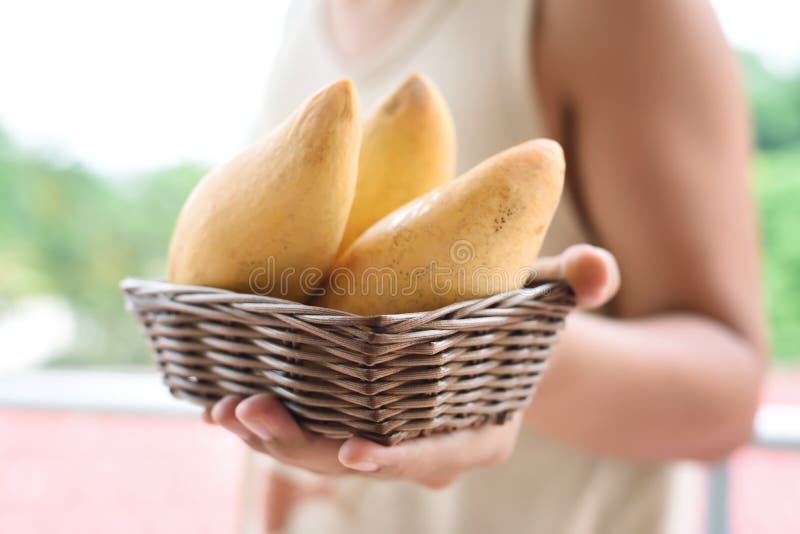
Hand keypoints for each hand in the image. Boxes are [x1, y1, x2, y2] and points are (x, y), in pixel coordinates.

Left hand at [204, 244, 619, 488]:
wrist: (492, 329)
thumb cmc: (517, 312)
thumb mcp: (547, 296)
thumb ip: (573, 285)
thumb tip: (602, 268)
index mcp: (475, 432)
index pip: (435, 456)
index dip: (396, 457)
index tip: (353, 448)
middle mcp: (422, 447)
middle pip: (358, 459)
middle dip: (303, 446)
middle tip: (252, 411)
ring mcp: (381, 436)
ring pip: (318, 452)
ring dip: (269, 437)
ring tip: (222, 405)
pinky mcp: (347, 416)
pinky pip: (303, 429)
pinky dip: (265, 420)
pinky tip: (220, 396)